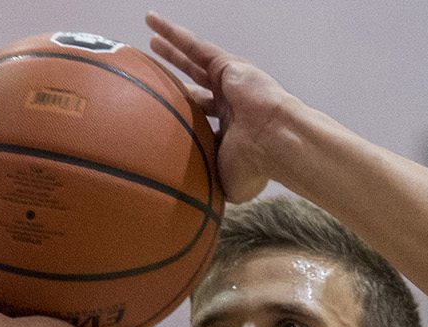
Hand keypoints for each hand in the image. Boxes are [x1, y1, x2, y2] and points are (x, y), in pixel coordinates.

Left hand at [146, 12, 300, 203]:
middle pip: (194, 82)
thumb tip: (187, 203)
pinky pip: (195, 46)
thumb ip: (204, 183)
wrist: (276, 143)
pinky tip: (153, 23)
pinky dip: (174, 34)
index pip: (201, 116)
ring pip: (192, 58)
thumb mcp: (222, 180)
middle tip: (154, 65)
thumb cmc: (255, 167)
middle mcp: (230, 100)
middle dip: (175, 73)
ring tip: (150, 32)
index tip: (165, 111)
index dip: (183, 111)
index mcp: (230, 127)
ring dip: (172, 46)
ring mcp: (230, 80)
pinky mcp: (229, 65)